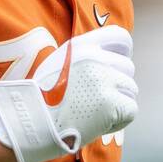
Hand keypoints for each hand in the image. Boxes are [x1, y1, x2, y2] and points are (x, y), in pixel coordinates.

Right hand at [0, 25, 137, 161]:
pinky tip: (100, 124)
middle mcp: (96, 59)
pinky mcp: (111, 104)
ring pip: (130, 90)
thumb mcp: (58, 62)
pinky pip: (131, 110)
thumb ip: (83, 57)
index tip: (120, 66)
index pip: (120, 37)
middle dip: (118, 85)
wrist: (31, 122)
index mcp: (83, 46)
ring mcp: (105, 81)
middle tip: (99, 101)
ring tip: (95, 113)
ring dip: (118, 104)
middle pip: (127, 68)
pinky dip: (119, 120)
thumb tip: (107, 59)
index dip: (125, 52)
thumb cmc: (41, 97)